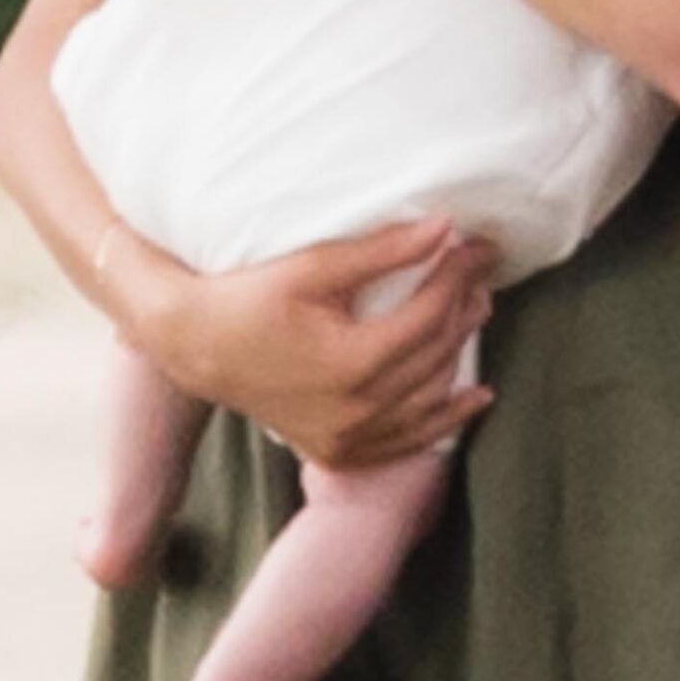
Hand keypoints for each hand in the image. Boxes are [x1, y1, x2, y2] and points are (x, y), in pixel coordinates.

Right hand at [132, 216, 499, 467]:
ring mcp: (346, 440)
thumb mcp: (313, 267)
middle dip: (465, 306)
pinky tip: (472, 399)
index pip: (428, 314)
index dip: (457, 275)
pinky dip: (442, 420)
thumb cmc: (250, 298)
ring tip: (477, 311)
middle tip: (482, 270)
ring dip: (460, 355)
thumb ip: (381, 252)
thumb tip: (443, 228)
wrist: (197, 347)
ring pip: (429, 400)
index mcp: (349, 364)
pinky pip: (405, 442)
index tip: (474, 246)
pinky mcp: (337, 452)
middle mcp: (353, 412)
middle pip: (434, 354)